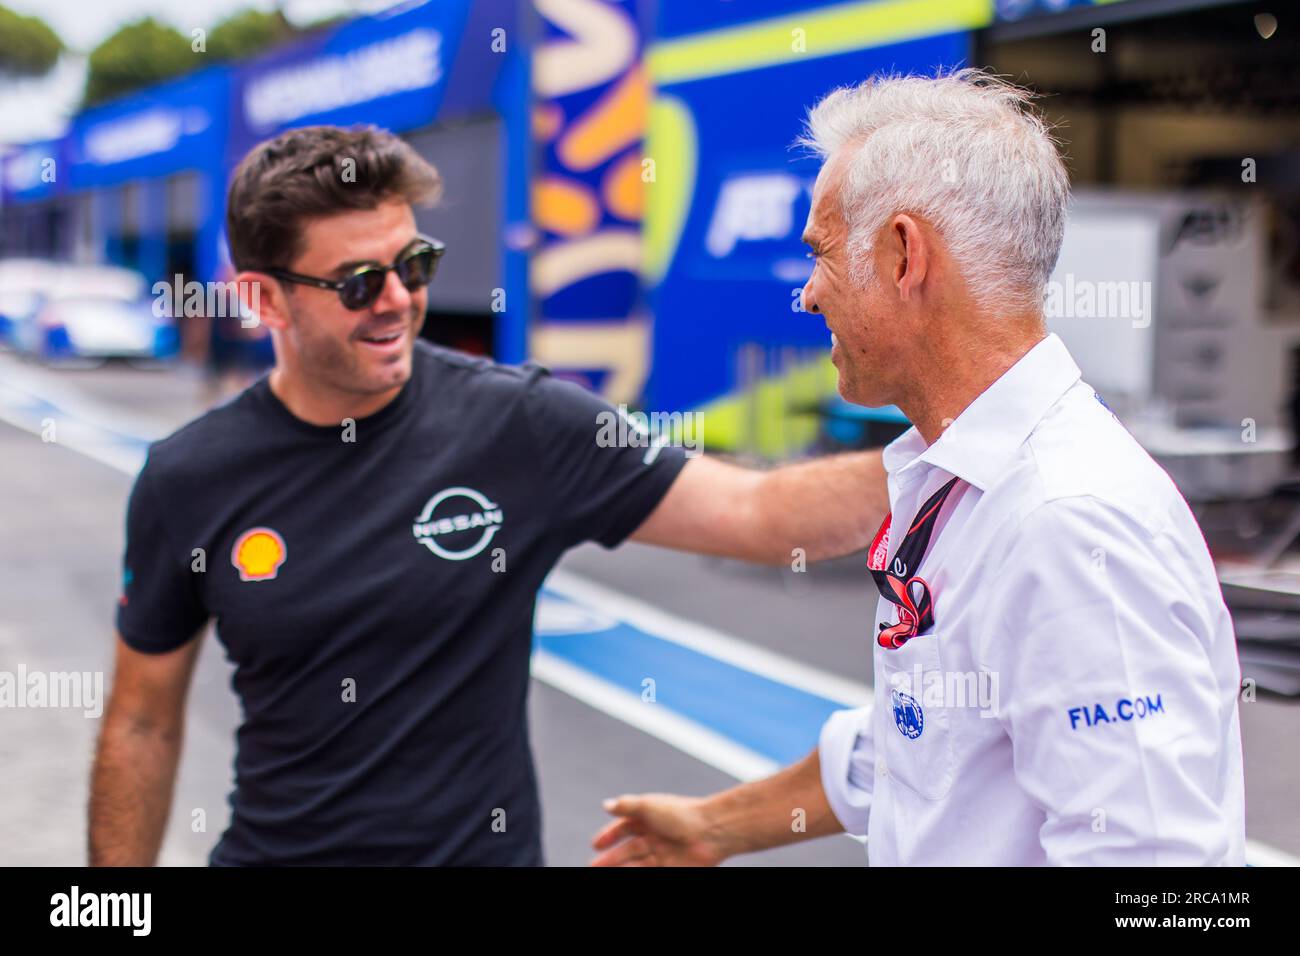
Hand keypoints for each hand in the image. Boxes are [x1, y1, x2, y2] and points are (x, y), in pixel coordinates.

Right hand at [590, 793, 727, 866]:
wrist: (711, 832)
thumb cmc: (680, 814)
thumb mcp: (648, 806)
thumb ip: (626, 806)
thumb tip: (605, 805)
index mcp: (649, 818)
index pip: (624, 827)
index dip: (609, 836)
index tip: (595, 844)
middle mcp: (655, 837)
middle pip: (627, 851)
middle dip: (609, 860)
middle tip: (591, 868)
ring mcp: (663, 854)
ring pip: (635, 866)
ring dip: (618, 871)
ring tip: (601, 874)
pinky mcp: (671, 869)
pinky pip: (648, 875)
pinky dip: (634, 876)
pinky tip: (623, 877)